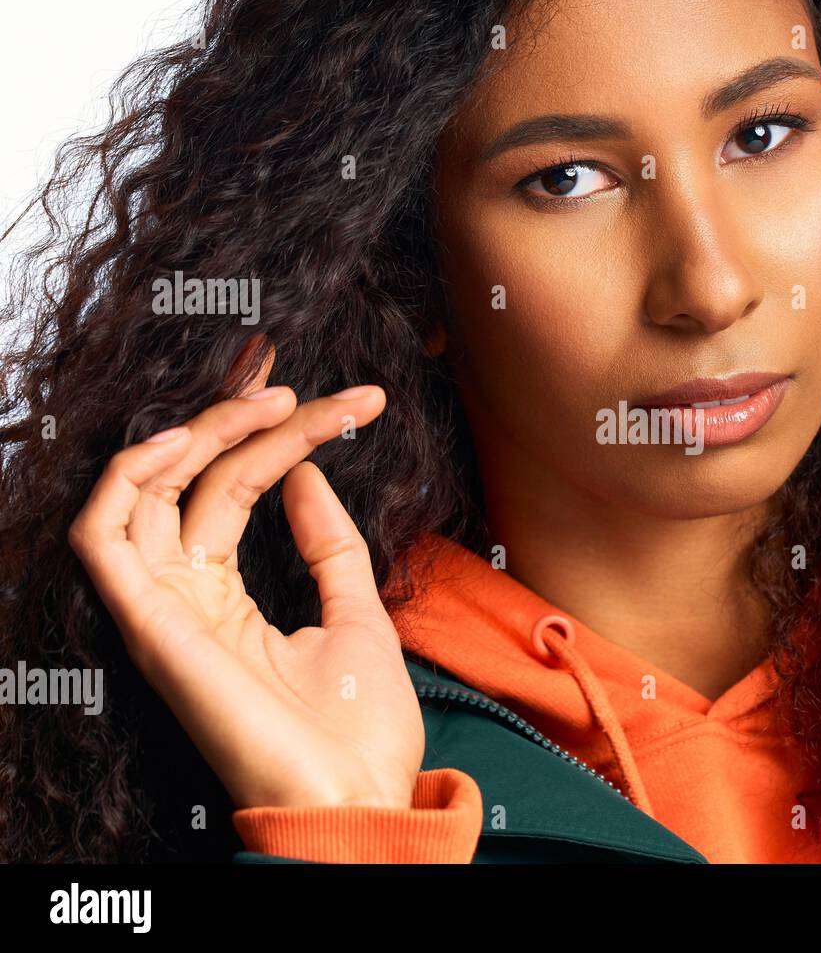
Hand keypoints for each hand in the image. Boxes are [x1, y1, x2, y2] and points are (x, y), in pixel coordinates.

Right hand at [68, 349, 422, 810]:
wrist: (361, 795)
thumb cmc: (361, 724)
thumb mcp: (356, 611)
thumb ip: (326, 544)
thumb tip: (307, 473)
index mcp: (230, 598)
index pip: (242, 490)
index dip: (287, 436)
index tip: (356, 401)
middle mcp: (190, 598)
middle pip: (198, 481)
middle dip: (242, 417)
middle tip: (298, 380)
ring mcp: (167, 611)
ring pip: (149, 492)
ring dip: (199, 433)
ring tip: (265, 399)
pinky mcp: (150, 626)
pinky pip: (103, 540)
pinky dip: (130, 481)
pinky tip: (187, 440)